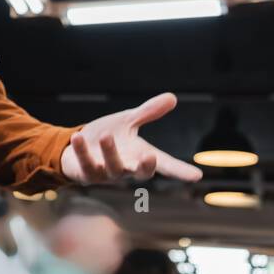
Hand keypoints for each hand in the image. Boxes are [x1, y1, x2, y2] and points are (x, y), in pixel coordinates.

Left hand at [60, 92, 202, 183]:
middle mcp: (127, 169)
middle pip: (140, 173)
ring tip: (106, 136)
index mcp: (140, 157)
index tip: (196, 176)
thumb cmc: (108, 136)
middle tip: (150, 157)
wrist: (77, 147)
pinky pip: (84, 164)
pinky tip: (78, 136)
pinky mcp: (86, 175)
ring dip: (110, 153)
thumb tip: (172, 97)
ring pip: (112, 168)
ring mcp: (106, 174)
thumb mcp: (128, 122)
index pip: (165, 164)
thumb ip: (148, 112)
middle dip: (145, 167)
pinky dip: (81, 151)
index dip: (180, 170)